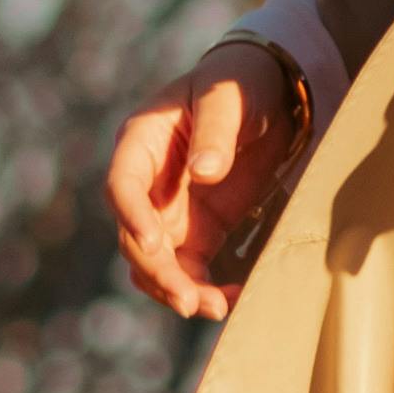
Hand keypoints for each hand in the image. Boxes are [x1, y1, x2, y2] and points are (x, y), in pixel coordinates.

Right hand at [108, 40, 305, 322]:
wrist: (270, 93)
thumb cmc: (239, 83)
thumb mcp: (229, 96)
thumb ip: (216, 131)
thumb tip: (205, 171)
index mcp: (141, 142)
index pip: (123, 185)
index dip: (133, 216)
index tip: (155, 244)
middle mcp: (147, 183)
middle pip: (136, 236)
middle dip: (159, 271)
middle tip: (187, 299)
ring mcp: (169, 212)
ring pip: (158, 263)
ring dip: (178, 290)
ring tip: (214, 308)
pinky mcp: (197, 232)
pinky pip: (190, 270)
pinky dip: (205, 289)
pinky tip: (232, 298)